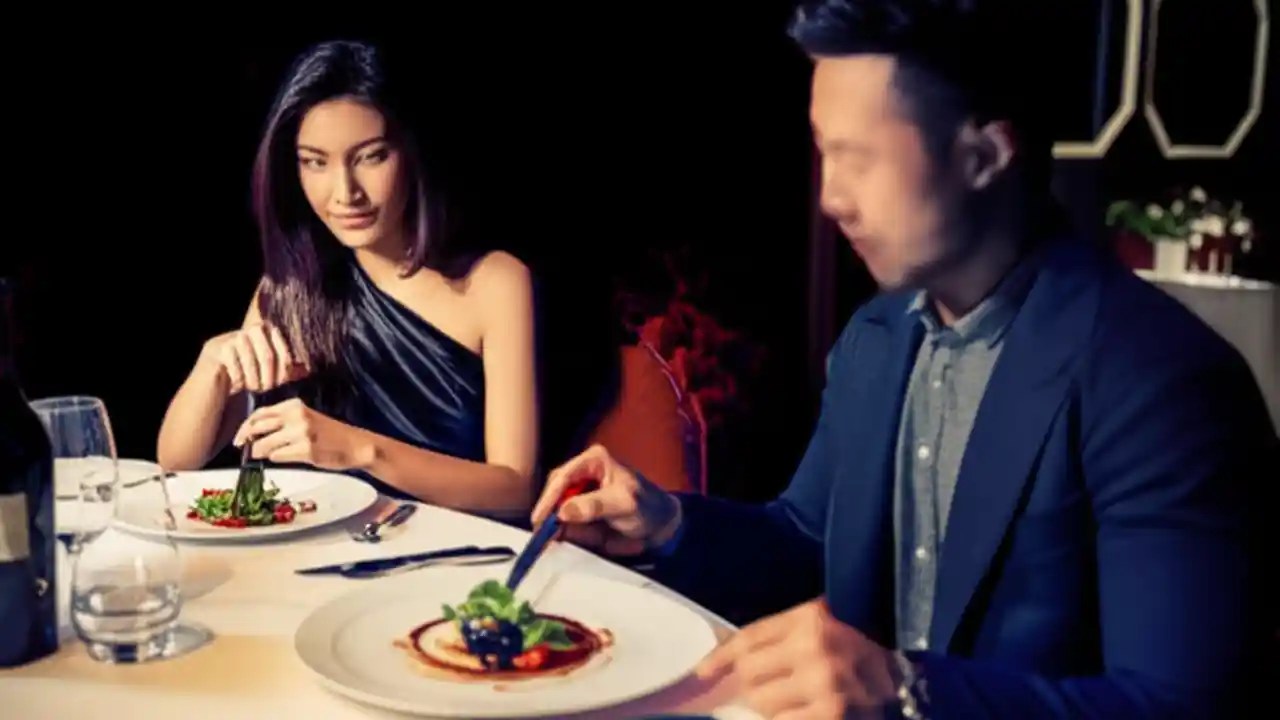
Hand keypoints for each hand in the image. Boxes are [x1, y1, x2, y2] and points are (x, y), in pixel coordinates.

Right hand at [199, 323, 308, 394]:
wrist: (217, 373)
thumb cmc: (249, 372)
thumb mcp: (271, 369)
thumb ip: (288, 368)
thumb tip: (308, 369)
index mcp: (270, 330)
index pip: (283, 350)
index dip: (285, 370)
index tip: (282, 383)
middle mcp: (253, 329)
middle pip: (268, 356)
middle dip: (270, 377)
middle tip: (268, 389)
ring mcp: (234, 336)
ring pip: (251, 362)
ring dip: (254, 381)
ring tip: (255, 388)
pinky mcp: (218, 347)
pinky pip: (235, 367)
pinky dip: (240, 381)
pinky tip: (239, 386)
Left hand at [233, 398, 371, 469]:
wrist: (354, 445)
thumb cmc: (328, 433)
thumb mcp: (305, 418)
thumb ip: (282, 422)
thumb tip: (253, 435)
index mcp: (294, 406)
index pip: (260, 413)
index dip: (245, 426)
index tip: (239, 438)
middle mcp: (296, 416)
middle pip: (257, 427)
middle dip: (246, 440)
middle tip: (245, 449)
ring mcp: (301, 433)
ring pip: (264, 445)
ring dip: (261, 452)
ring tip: (267, 455)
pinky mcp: (306, 450)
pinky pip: (278, 457)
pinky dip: (276, 459)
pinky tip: (285, 457)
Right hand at [530, 444, 681, 555]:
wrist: (659, 528)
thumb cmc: (647, 507)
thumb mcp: (623, 503)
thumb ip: (595, 506)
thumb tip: (563, 512)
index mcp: (594, 461)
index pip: (564, 476)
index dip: (549, 497)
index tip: (540, 518)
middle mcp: (582, 473)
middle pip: (554, 491)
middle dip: (547, 512)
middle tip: (540, 534)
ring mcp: (579, 493)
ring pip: (555, 508)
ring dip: (551, 525)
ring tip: (546, 542)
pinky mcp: (579, 512)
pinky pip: (563, 522)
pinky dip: (559, 533)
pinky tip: (555, 543)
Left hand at [696, 598, 900, 719]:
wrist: (906, 683)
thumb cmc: (855, 650)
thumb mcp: (822, 625)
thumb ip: (780, 636)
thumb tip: (726, 660)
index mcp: (811, 619)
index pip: (749, 638)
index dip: (720, 658)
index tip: (701, 672)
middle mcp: (815, 648)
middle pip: (749, 673)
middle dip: (753, 683)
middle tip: (772, 683)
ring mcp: (824, 685)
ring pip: (762, 703)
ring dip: (771, 705)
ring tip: (794, 697)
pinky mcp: (831, 715)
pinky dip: (786, 719)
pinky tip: (805, 711)